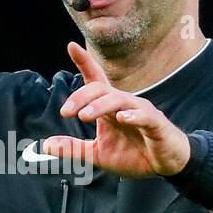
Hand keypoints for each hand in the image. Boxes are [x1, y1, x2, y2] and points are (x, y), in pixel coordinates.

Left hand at [42, 42, 191, 178]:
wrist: (165, 165)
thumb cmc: (134, 154)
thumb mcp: (98, 155)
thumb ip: (74, 149)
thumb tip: (46, 144)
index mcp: (109, 109)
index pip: (95, 81)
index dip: (85, 62)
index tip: (71, 47)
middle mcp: (123, 105)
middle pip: (101, 90)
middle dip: (81, 97)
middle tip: (66, 112)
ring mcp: (141, 112)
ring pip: (119, 100)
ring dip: (100, 106)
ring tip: (84, 115)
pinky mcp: (156, 124)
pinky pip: (145, 116)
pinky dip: (133, 116)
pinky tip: (121, 118)